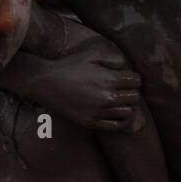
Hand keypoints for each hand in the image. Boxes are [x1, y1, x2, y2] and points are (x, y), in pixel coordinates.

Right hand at [27, 35, 143, 131]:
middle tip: (123, 90)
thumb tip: (125, 66)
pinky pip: (116, 126)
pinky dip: (122, 121)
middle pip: (135, 97)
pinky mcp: (90, 122)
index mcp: (109, 79)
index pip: (136, 81)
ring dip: (128, 106)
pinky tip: (118, 115)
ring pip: (128, 112)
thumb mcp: (90, 55)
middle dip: (132, 91)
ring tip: (121, 102)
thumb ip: (112, 58)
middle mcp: (107, 97)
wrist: (44, 82)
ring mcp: (99, 111)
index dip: (133, 79)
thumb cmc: (67, 66)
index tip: (127, 78)